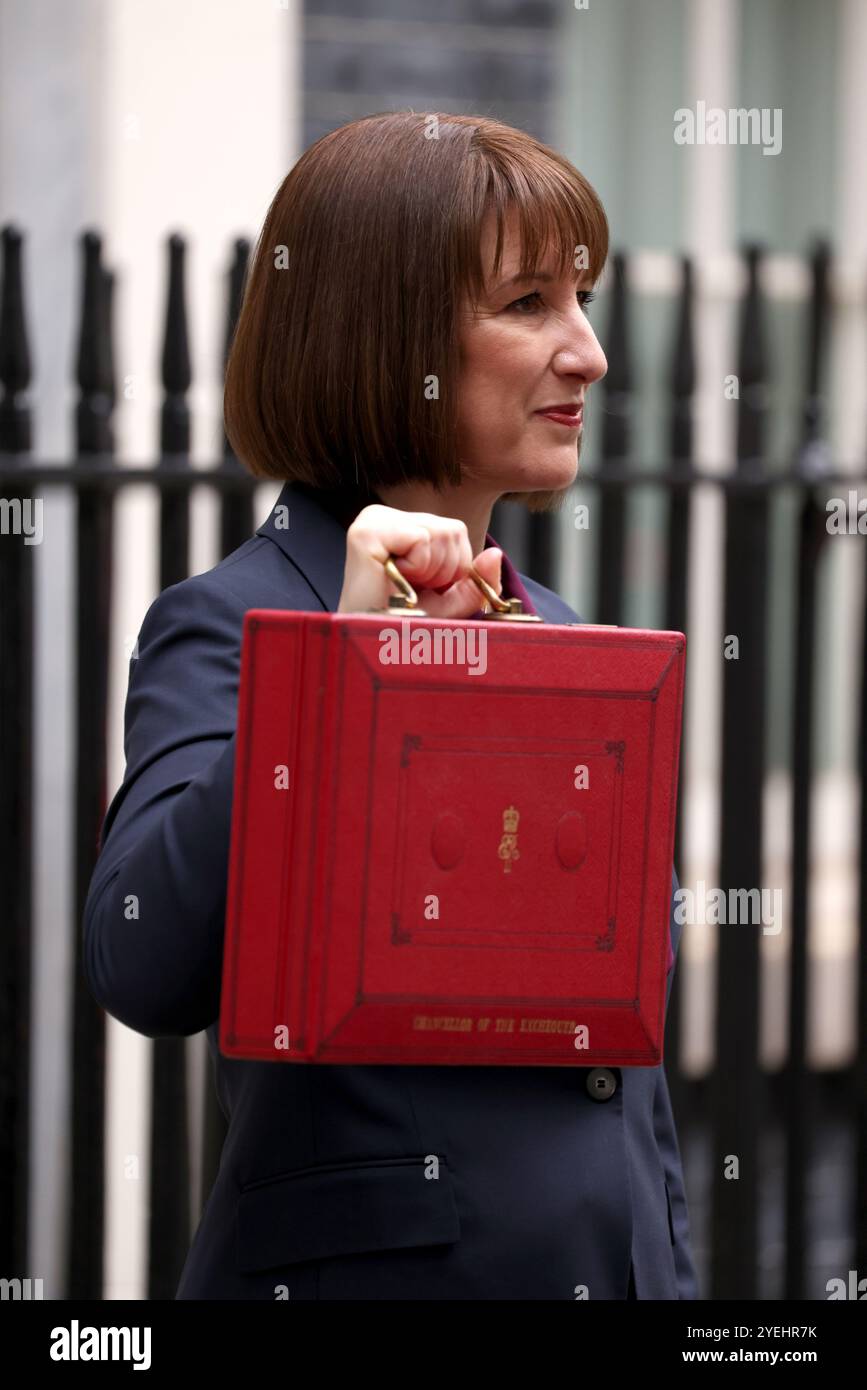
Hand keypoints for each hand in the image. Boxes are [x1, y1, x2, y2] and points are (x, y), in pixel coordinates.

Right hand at [337, 504, 502, 617]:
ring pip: (442, 533)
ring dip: (431, 572)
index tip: (422, 589)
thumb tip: (495, 556)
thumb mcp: (450, 603)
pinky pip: (422, 539)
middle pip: (452, 530)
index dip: (452, 568)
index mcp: (399, 524)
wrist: (369, 646)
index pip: (455, 530)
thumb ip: (476, 581)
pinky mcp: (366, 532)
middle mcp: (384, 515)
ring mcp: (373, 519)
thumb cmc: (403, 625)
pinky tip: (393, 580)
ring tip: (403, 586)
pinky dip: (418, 568)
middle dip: (444, 571)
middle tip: (412, 590)